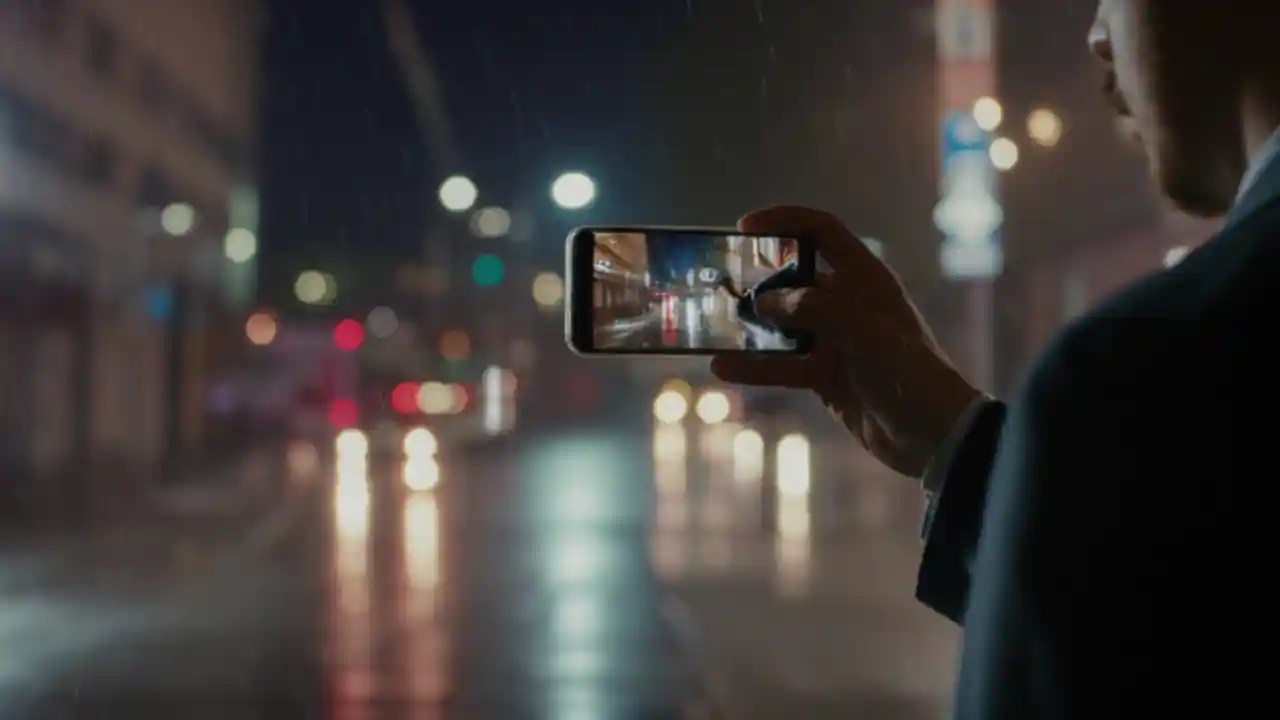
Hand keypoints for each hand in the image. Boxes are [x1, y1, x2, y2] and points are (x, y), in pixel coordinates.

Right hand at [711, 206, 981, 477]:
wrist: (934, 436)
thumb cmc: (908, 373)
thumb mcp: (860, 331)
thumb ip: (811, 308)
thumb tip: (764, 303)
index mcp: (866, 279)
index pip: (821, 232)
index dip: (784, 221)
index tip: (744, 227)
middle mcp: (849, 304)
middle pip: (794, 279)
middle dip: (758, 281)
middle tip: (720, 285)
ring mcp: (836, 341)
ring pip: (783, 326)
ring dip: (751, 327)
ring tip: (714, 326)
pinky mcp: (827, 376)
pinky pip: (783, 364)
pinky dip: (755, 366)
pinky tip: (723, 367)